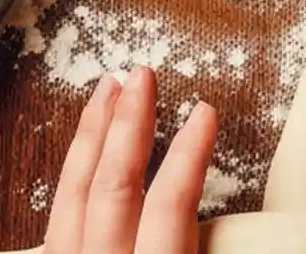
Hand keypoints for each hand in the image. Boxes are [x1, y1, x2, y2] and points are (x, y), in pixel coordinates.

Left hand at [43, 67, 216, 253]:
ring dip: (91, 136)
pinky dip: (71, 175)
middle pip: (113, 186)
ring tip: (105, 94)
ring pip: (72, 194)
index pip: (170, 205)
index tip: (203, 114)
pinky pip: (55, 216)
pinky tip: (82, 156)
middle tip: (141, 78)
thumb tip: (250, 226)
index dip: (188, 154)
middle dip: (128, 124)